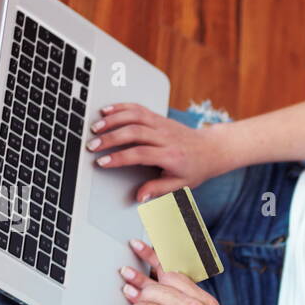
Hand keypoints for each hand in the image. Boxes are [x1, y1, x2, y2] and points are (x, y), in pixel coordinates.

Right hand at [85, 103, 239, 202]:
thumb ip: (158, 189)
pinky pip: (139, 108)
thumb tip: (139, 197)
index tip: (102, 162)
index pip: (141, 154)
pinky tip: (106, 111)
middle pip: (134, 132)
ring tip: (95, 128)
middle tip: (92, 146)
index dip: (120, 158)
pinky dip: (121, 107)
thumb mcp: (181, 185)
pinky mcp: (159, 117)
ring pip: (135, 116)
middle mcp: (166, 137)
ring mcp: (162, 124)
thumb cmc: (195, 169)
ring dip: (113, 120)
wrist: (212, 149)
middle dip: (110, 138)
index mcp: (171, 156)